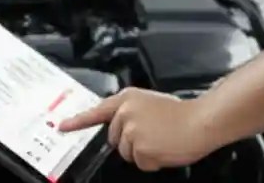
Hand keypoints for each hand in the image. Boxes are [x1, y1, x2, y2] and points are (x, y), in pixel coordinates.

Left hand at [57, 88, 215, 171]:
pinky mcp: (140, 148)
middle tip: (154, 135)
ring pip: (127, 153)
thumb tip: (120, 128)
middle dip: (131, 143)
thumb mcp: (149, 104)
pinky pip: (140, 163)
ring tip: (161, 140)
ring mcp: (131, 130)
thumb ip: (130, 112)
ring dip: (143, 153)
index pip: (97, 111)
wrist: (200, 121)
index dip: (77, 121)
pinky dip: (152, 162)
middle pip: (115, 139)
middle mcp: (125, 113)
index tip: (62, 126)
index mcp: (127, 99)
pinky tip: (164, 150)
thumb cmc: (181, 114)